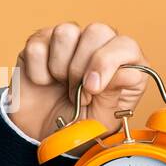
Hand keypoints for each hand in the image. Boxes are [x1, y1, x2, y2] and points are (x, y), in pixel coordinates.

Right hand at [6, 21, 149, 155]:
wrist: (42, 135)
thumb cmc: (80, 126)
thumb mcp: (103, 120)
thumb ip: (114, 95)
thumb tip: (122, 73)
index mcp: (126, 64)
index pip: (126, 45)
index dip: (107, 65)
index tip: (92, 90)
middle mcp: (101, 46)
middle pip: (98, 31)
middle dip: (82, 67)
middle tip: (78, 95)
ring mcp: (71, 41)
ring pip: (66, 32)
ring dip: (60, 67)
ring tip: (62, 88)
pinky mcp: (42, 42)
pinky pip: (38, 45)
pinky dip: (39, 71)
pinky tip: (44, 82)